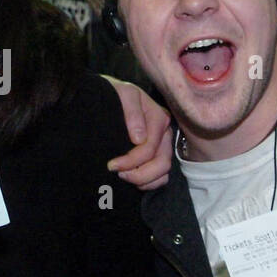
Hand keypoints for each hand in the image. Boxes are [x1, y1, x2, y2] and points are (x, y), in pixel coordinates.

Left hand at [102, 75, 172, 189]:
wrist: (111, 95)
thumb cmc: (115, 94)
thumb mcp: (123, 94)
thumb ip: (132, 112)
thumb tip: (139, 138)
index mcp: (158, 118)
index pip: (149, 149)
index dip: (131, 161)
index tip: (111, 165)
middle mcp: (165, 133)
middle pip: (161, 163)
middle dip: (139, 174)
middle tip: (118, 174)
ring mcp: (164, 145)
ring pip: (163, 172)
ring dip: (145, 180)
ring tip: (125, 177)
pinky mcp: (159, 154)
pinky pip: (163, 176)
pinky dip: (150, 182)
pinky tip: (134, 180)